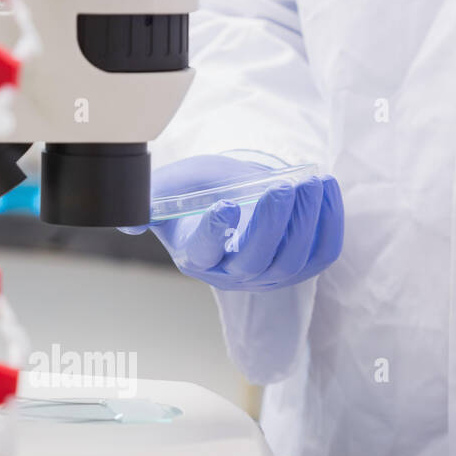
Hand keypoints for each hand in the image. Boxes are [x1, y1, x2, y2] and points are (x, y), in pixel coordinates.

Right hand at [121, 155, 343, 290]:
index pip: (204, 251)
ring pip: (293, 258)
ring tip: (309, 181)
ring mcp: (271, 274)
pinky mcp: (304, 266)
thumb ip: (148, 200)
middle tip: (281, 186)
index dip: (215, 231)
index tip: (226, 203)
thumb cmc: (199, 195)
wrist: (235, 203)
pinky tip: (325, 187)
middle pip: (255, 259)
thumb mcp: (169, 191)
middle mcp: (233, 273)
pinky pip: (322, 251)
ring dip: (305, 220)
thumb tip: (126, 223)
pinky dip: (329, 221)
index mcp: (197, 255)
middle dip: (271, 223)